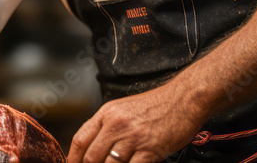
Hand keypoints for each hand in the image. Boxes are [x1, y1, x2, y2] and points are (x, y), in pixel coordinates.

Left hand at [68, 83, 203, 162]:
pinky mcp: (150, 150)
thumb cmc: (156, 105)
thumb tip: (93, 147)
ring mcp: (133, 138)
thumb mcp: (124, 108)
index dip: (73, 159)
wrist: (184, 99)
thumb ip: (107, 126)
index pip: (80, 139)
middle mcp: (116, 125)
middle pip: (92, 157)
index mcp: (107, 113)